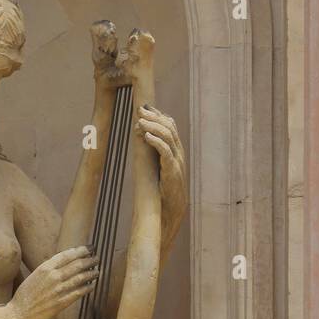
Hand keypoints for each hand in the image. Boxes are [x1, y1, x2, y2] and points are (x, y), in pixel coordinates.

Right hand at [3, 247, 98, 318]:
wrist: (17, 315)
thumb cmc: (23, 297)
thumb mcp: (33, 277)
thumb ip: (47, 271)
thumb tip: (60, 266)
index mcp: (44, 268)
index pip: (67, 255)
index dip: (80, 250)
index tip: (89, 248)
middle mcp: (52, 277)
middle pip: (76, 265)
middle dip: (89, 260)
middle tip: (97, 258)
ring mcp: (58, 290)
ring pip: (80, 278)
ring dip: (91, 273)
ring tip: (97, 271)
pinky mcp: (61, 303)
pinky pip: (78, 293)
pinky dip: (87, 288)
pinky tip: (92, 285)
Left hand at [135, 104, 186, 253]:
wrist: (172, 212)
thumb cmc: (163, 191)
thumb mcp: (159, 168)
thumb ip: (154, 155)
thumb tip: (142, 139)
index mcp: (176, 151)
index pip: (170, 125)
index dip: (158, 114)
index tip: (144, 106)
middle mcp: (179, 154)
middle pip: (170, 127)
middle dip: (154, 116)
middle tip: (139, 110)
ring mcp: (177, 162)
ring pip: (168, 136)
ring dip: (153, 126)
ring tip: (140, 122)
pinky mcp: (173, 172)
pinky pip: (166, 153)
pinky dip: (156, 142)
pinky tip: (146, 136)